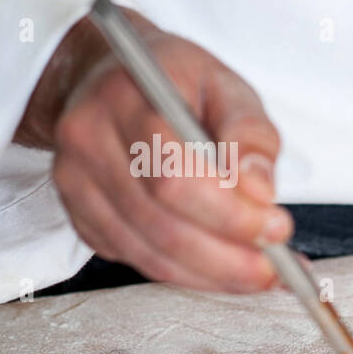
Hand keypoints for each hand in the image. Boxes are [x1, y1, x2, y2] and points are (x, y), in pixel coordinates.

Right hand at [17, 10, 293, 292]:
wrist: (115, 78)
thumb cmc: (179, 83)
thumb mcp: (229, 88)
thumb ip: (251, 135)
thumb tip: (259, 191)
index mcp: (126, 97)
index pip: (173, 173)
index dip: (229, 212)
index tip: (276, 227)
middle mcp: (89, 140)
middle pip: (160, 222)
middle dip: (227, 257)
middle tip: (276, 267)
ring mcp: (76, 182)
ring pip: (148, 252)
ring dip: (212, 275)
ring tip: (260, 274)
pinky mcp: (81, 214)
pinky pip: (137, 260)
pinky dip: (189, 275)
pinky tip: (226, 270)